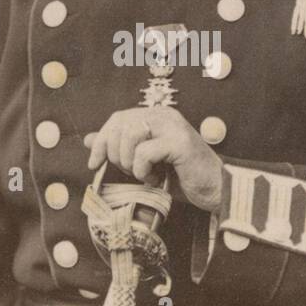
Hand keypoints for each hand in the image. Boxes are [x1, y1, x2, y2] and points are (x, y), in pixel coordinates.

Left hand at [84, 106, 223, 212]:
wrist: (216, 190)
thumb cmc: (182, 177)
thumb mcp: (144, 162)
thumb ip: (119, 147)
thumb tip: (89, 139)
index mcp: (156, 116)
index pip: (117, 119)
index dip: (101, 141)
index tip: (93, 164)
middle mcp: (165, 115)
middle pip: (120, 125)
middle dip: (115, 154)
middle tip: (131, 171)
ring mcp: (173, 126)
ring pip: (130, 135)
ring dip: (130, 162)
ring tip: (145, 174)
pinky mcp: (179, 142)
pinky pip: (144, 152)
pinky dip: (142, 170)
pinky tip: (156, 179)